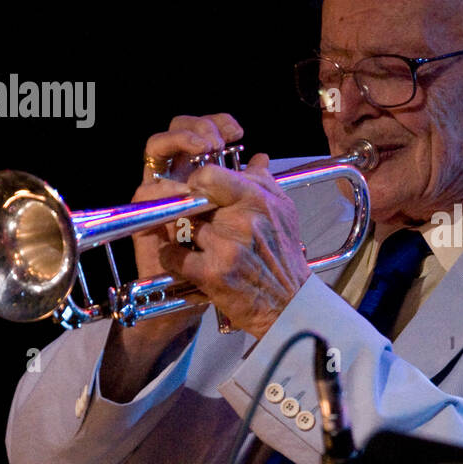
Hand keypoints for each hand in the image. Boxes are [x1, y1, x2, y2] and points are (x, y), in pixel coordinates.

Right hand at [132, 113, 243, 288]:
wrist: (225, 298)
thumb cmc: (237, 260)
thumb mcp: (253, 219)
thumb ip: (254, 187)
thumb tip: (261, 157)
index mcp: (206, 176)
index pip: (203, 132)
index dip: (217, 124)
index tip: (237, 131)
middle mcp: (181, 179)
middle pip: (175, 132)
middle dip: (195, 127)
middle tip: (215, 141)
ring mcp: (163, 195)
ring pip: (156, 150)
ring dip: (178, 143)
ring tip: (201, 152)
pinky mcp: (148, 217)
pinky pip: (146, 192)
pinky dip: (164, 185)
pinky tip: (185, 190)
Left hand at [158, 152, 311, 339]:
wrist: (289, 304)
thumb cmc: (284, 258)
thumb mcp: (284, 214)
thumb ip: (265, 183)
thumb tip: (257, 159)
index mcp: (259, 201)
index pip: (210, 175)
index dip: (199, 184)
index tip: (200, 193)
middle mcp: (242, 221)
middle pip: (193, 202)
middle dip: (193, 212)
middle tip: (199, 223)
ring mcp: (225, 248)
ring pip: (181, 227)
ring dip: (183, 236)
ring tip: (196, 245)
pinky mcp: (211, 274)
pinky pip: (173, 256)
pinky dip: (175, 260)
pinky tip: (188, 264)